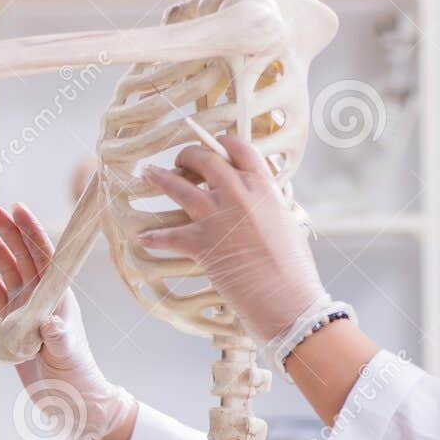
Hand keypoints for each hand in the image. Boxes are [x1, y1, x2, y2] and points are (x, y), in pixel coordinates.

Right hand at [0, 202, 133, 439]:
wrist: (71, 401)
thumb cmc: (77, 376)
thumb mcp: (68, 356)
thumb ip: (58, 338)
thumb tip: (49, 324)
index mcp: (59, 296)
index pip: (44, 255)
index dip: (31, 231)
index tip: (16, 208)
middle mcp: (43, 296)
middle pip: (22, 255)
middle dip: (6, 230)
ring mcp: (26, 308)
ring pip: (7, 269)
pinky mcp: (12, 324)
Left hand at [136, 136, 328, 355]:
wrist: (286, 297)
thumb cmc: (294, 267)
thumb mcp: (289, 223)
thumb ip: (274, 204)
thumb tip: (272, 198)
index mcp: (263, 186)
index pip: (239, 148)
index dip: (222, 142)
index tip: (213, 143)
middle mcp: (237, 193)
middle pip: (204, 159)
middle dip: (188, 156)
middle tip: (180, 161)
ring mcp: (216, 216)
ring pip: (177, 186)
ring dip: (159, 178)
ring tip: (148, 174)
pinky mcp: (200, 242)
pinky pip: (169, 236)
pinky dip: (155, 238)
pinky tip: (144, 238)